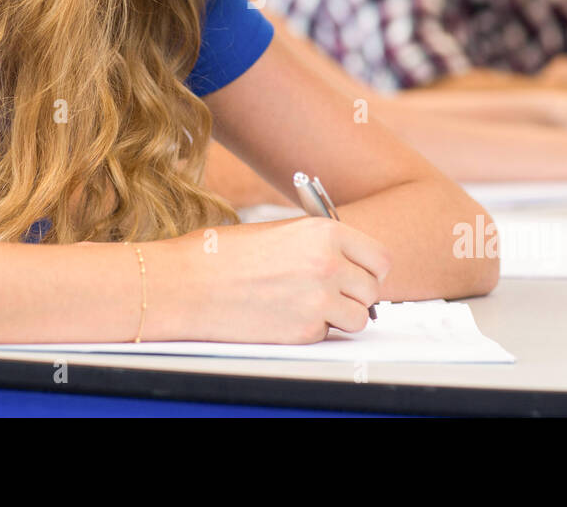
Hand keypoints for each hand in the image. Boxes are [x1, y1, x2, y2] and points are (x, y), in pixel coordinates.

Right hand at [171, 217, 390, 343]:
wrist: (186, 284)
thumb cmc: (222, 255)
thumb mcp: (279, 233)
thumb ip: (318, 245)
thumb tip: (346, 263)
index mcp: (323, 232)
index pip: (379, 258)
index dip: (371, 270)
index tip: (361, 276)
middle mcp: (328, 264)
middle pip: (372, 290)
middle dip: (355, 295)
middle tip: (331, 295)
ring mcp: (317, 300)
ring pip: (358, 318)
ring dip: (340, 317)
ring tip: (307, 306)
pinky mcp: (303, 331)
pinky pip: (327, 335)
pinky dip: (313, 331)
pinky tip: (284, 316)